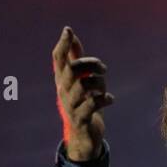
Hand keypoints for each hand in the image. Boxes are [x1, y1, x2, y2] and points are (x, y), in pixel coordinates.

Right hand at [52, 25, 113, 160]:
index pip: (57, 59)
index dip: (62, 44)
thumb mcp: (78, 78)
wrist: (84, 135)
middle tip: (103, 69)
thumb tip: (68, 32)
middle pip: (73, 69)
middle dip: (91, 64)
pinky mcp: (81, 119)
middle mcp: (63, 91)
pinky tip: (109, 100)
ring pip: (84, 85)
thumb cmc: (83, 103)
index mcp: (62, 80)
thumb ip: (74, 57)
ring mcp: (70, 106)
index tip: (68, 30)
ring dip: (100, 83)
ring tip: (104, 89)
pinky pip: (92, 104)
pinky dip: (105, 99)